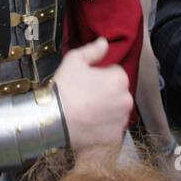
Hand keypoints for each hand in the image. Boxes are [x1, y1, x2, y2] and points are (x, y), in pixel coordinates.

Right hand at [52, 37, 131, 154]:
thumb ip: (93, 50)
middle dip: (105, 93)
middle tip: (85, 97)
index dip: (100, 76)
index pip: (115, 73)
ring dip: (106, 110)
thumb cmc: (65, 87)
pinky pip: (111, 129)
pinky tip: (89, 125)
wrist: (54, 120)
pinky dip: (103, 128)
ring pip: (116, 111)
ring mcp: (122, 121)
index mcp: (120, 79)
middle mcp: (127, 100)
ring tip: (86, 113)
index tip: (86, 82)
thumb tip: (105, 42)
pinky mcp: (115, 138)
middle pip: (117, 93)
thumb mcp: (74, 60)